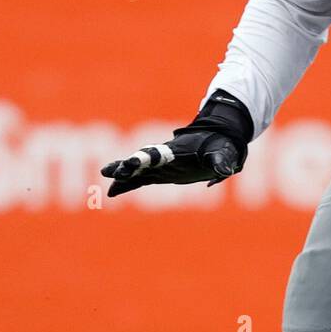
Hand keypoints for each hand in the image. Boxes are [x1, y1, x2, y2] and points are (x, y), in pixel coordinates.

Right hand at [101, 90, 252, 196]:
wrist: (215, 140)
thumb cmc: (219, 146)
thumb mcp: (222, 153)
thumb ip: (221, 161)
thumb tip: (225, 170)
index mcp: (177, 151)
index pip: (158, 154)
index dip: (146, 158)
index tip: (132, 162)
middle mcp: (164, 157)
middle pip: (142, 160)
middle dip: (127, 165)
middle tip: (111, 171)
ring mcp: (160, 165)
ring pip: (137, 169)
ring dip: (122, 173)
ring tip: (105, 176)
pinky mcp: (159, 173)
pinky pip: (139, 179)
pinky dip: (126, 184)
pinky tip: (112, 192)